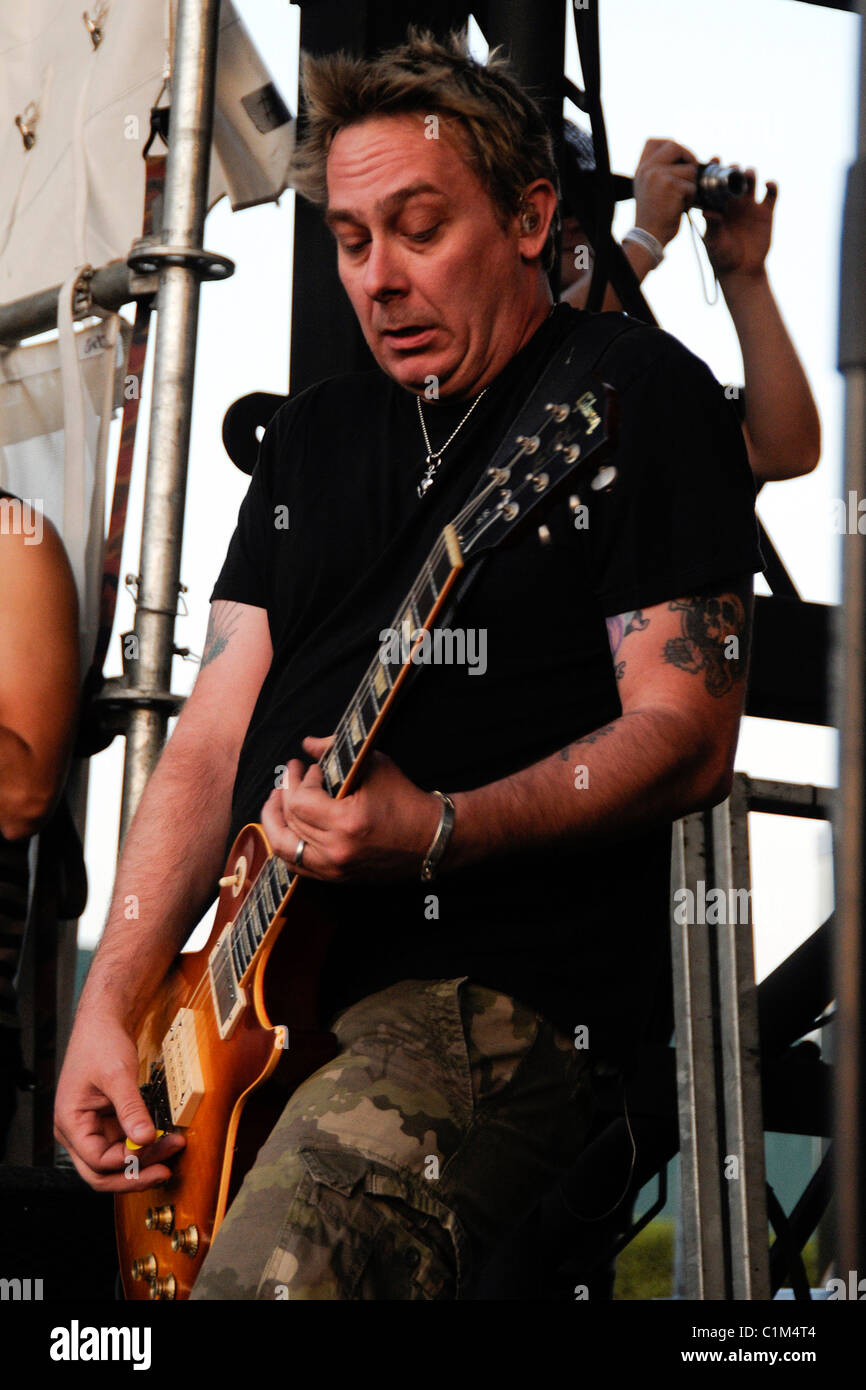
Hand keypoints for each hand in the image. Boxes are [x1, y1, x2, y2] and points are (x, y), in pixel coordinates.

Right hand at [54, 1012, 183, 1191]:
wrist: (104, 1022)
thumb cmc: (100, 1042)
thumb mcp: (117, 1075)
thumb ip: (130, 1108)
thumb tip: (144, 1139)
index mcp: (70, 1122)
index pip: (96, 1162)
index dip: (126, 1163)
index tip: (154, 1152)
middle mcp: (77, 1131)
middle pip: (101, 1172)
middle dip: (133, 1174)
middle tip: (164, 1172)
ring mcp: (92, 1128)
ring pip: (115, 1161)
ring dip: (143, 1159)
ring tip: (171, 1149)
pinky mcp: (107, 1121)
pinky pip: (124, 1143)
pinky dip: (143, 1145)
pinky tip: (162, 1140)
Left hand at [260, 734, 440, 881]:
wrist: (430, 838)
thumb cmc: (403, 798)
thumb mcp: (374, 765)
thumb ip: (336, 749)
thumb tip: (307, 744)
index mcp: (346, 823)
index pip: (300, 802)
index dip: (299, 782)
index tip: (310, 769)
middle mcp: (336, 851)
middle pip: (289, 822)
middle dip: (284, 793)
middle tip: (289, 776)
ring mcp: (334, 869)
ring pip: (284, 847)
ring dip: (274, 821)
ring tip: (276, 801)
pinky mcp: (336, 877)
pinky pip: (295, 865)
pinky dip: (285, 844)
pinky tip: (285, 826)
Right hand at [632, 138, 698, 246]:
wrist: (649, 236)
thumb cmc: (654, 216)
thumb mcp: (648, 189)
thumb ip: (659, 171)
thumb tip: (684, 157)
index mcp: (641, 168)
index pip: (653, 142)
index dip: (670, 145)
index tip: (678, 159)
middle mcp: (648, 168)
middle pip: (675, 146)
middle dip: (689, 158)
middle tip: (691, 173)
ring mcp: (659, 175)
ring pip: (690, 169)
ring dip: (691, 185)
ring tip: (680, 200)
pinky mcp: (672, 185)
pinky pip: (692, 185)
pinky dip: (691, 199)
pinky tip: (680, 208)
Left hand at [701, 163, 776, 278]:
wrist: (742, 271)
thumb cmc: (722, 258)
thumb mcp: (714, 242)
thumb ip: (712, 226)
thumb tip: (707, 211)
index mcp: (717, 206)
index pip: (715, 183)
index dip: (715, 169)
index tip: (715, 159)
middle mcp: (733, 202)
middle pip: (734, 177)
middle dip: (734, 169)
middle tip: (732, 169)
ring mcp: (750, 205)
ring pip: (752, 181)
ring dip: (750, 173)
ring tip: (747, 175)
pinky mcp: (766, 212)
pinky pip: (771, 194)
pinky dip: (771, 186)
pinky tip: (768, 185)